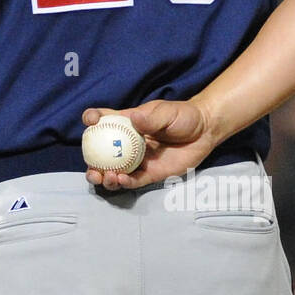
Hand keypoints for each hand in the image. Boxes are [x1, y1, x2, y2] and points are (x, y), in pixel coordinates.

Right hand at [82, 99, 218, 190]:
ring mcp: (138, 160)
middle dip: (92, 163)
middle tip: (92, 169)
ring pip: (115, 171)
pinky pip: (134, 181)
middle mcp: (127, 143)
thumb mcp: (167, 112)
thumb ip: (151, 118)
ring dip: (105, 177)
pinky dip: (125, 183)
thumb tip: (134, 120)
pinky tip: (122, 180)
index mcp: (127, 123)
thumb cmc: (183, 116)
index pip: (103, 120)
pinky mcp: (151, 173)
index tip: (90, 122)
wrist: (205, 131)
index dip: (91, 120)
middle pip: (102, 153)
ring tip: (106, 177)